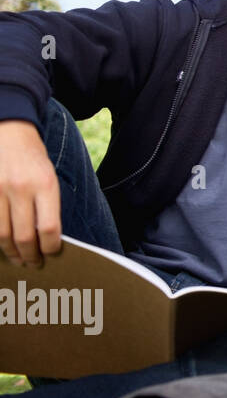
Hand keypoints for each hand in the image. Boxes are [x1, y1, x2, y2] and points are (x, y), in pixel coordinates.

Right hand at [0, 120, 60, 268]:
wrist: (9, 133)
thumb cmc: (33, 161)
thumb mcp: (50, 178)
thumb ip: (49, 205)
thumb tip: (48, 239)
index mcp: (45, 184)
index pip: (50, 227)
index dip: (50, 247)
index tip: (52, 254)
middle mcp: (21, 188)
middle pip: (25, 236)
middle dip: (30, 255)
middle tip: (33, 264)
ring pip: (2, 234)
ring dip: (11, 252)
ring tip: (18, 259)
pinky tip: (2, 245)